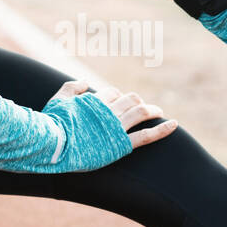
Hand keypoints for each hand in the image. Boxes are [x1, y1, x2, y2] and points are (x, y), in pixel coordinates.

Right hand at [49, 80, 178, 149]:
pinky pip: (146, 135)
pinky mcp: (121, 144)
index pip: (111, 94)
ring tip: (159, 112)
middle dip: (137, 101)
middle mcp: (109, 110)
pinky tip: (173, 124)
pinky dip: (162, 129)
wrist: (53, 144)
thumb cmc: (52, 123)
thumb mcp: (58, 100)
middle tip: (142, 107)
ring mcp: (116, 127)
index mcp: (95, 101)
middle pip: (130, 99)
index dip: (116, 97)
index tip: (118, 102)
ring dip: (152, 110)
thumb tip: (85, 82)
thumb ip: (71, 88)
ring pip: (141, 112)